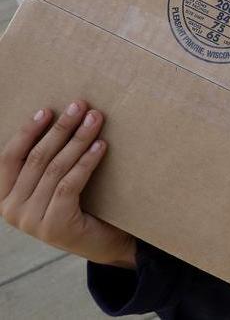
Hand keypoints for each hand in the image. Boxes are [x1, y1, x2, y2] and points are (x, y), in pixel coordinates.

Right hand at [0, 102, 135, 267]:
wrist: (103, 240)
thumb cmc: (79, 202)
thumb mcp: (55, 181)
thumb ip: (47, 160)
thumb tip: (60, 114)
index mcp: (5, 197)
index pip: (9, 158)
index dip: (27, 131)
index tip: (48, 109)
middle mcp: (11, 210)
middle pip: (36, 158)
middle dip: (61, 128)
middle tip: (81, 105)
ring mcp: (31, 221)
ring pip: (55, 169)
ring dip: (78, 139)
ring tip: (95, 119)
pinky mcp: (54, 226)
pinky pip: (69, 185)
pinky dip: (86, 162)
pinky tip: (101, 145)